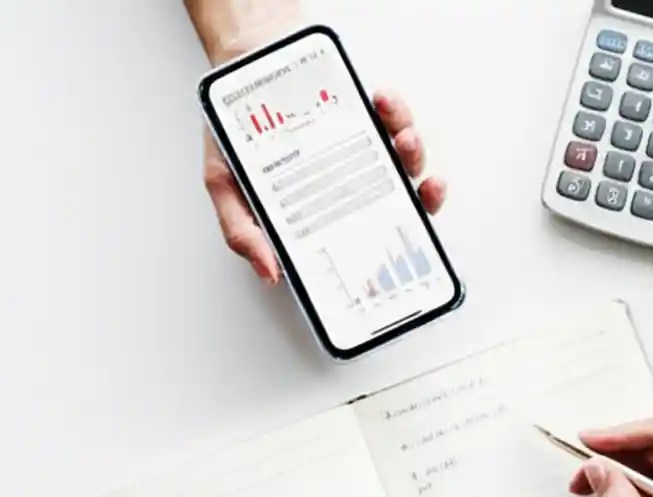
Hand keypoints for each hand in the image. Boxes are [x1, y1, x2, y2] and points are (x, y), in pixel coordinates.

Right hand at [201, 92, 446, 283]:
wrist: (239, 68)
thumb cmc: (234, 132)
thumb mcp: (225, 186)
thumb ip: (242, 231)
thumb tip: (270, 273)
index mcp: (324, 211)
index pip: (366, 239)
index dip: (392, 248)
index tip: (406, 249)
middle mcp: (351, 184)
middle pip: (403, 203)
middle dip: (425, 199)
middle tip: (426, 186)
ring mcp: (364, 149)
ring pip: (407, 159)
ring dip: (414, 150)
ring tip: (402, 137)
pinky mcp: (370, 114)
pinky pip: (394, 117)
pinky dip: (396, 110)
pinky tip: (383, 101)